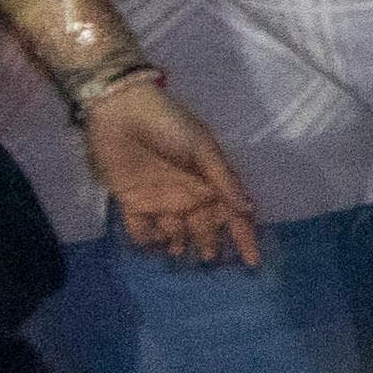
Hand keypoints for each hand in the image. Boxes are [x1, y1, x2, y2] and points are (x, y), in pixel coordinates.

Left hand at [85, 75, 259, 270]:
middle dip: (209, 244)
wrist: (121, 111)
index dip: (243, 236)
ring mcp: (160, 200)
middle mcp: (188, 194)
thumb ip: (223, 180)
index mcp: (209, 181)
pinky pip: (141, 230)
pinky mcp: (131, 202)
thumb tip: (248, 209)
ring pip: (174, 233)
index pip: (232, 214)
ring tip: (179, 251)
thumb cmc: (169, 125)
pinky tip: (152, 242)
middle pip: (204, 228)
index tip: (252, 260)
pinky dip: (146, 240)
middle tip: (209, 258)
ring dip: (178, 244)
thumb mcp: (202, 148)